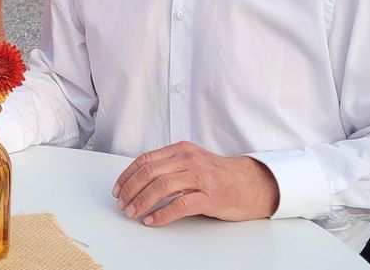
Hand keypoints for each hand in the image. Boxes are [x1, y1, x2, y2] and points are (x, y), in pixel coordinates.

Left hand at [112, 141, 279, 225]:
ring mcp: (200, 177)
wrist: (252, 183)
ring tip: (132, 213)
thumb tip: (138, 180)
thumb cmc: (219, 175)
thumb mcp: (192, 161)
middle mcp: (189, 159)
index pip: (145, 160)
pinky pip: (180, 205)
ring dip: (142, 202)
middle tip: (122, 204)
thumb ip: (169, 165)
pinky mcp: (210, 196)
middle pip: (149, 172)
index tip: (117, 189)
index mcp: (181, 150)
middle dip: (130, 190)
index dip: (127, 175)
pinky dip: (162, 214)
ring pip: (161, 186)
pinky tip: (152, 220)